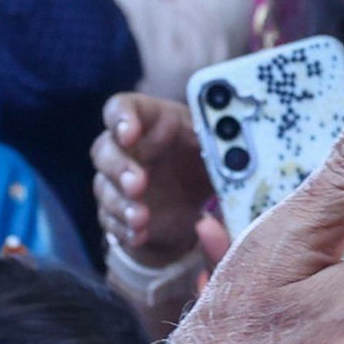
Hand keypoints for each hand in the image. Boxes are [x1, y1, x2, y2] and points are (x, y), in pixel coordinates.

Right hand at [94, 93, 212, 275]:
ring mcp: (118, 182)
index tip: (131, 133)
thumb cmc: (205, 162)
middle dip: (119, 167)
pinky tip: (140, 234)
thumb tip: (239, 156)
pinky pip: (110, 219)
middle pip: (105, 149)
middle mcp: (129, 149)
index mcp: (152, 122)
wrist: (198, 203)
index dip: (121, 118)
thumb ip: (224, 148)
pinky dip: (123, 228)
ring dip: (120, 203)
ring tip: (141, 218)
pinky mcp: (118, 212)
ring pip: (103, 187)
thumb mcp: (219, 151)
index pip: (122, 108)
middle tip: (137, 184)